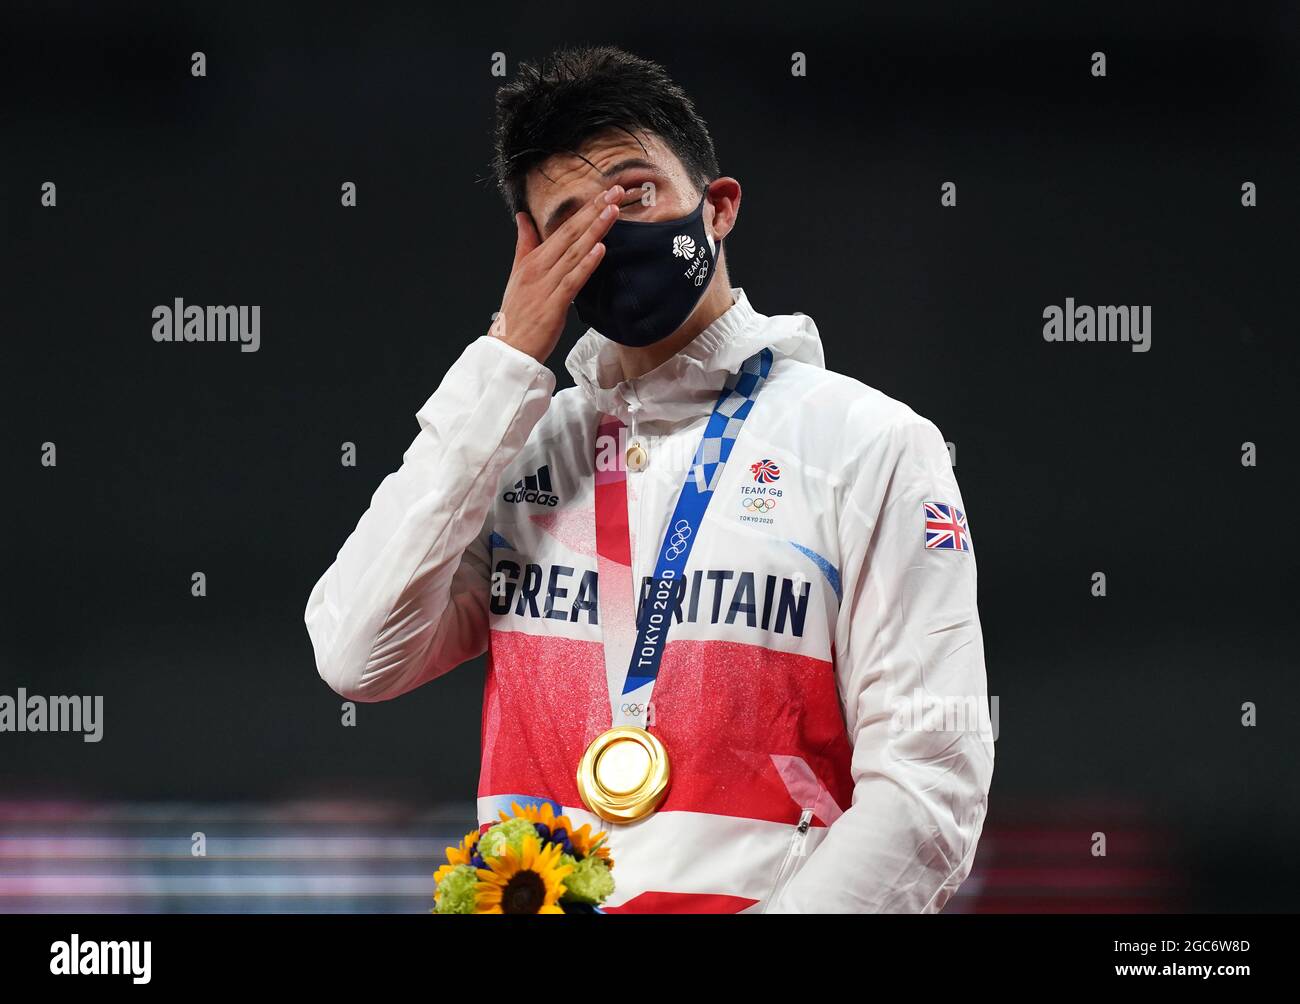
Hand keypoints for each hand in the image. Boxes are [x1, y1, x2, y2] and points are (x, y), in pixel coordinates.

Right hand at [489, 185, 623, 363]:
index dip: (584, 210)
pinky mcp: (553, 305)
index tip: (604, 193)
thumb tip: (523, 217)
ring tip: (612, 211)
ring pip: (574, 252)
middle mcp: (539, 268)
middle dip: (594, 211)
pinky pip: (572, 280)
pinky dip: (586, 264)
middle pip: (570, 233)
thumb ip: (524, 243)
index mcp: (532, 260)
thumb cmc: (516, 314)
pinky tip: (600, 249)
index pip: (562, 228)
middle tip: (615, 191)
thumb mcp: (517, 273)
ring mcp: (546, 286)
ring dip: (594, 230)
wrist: (508, 349)